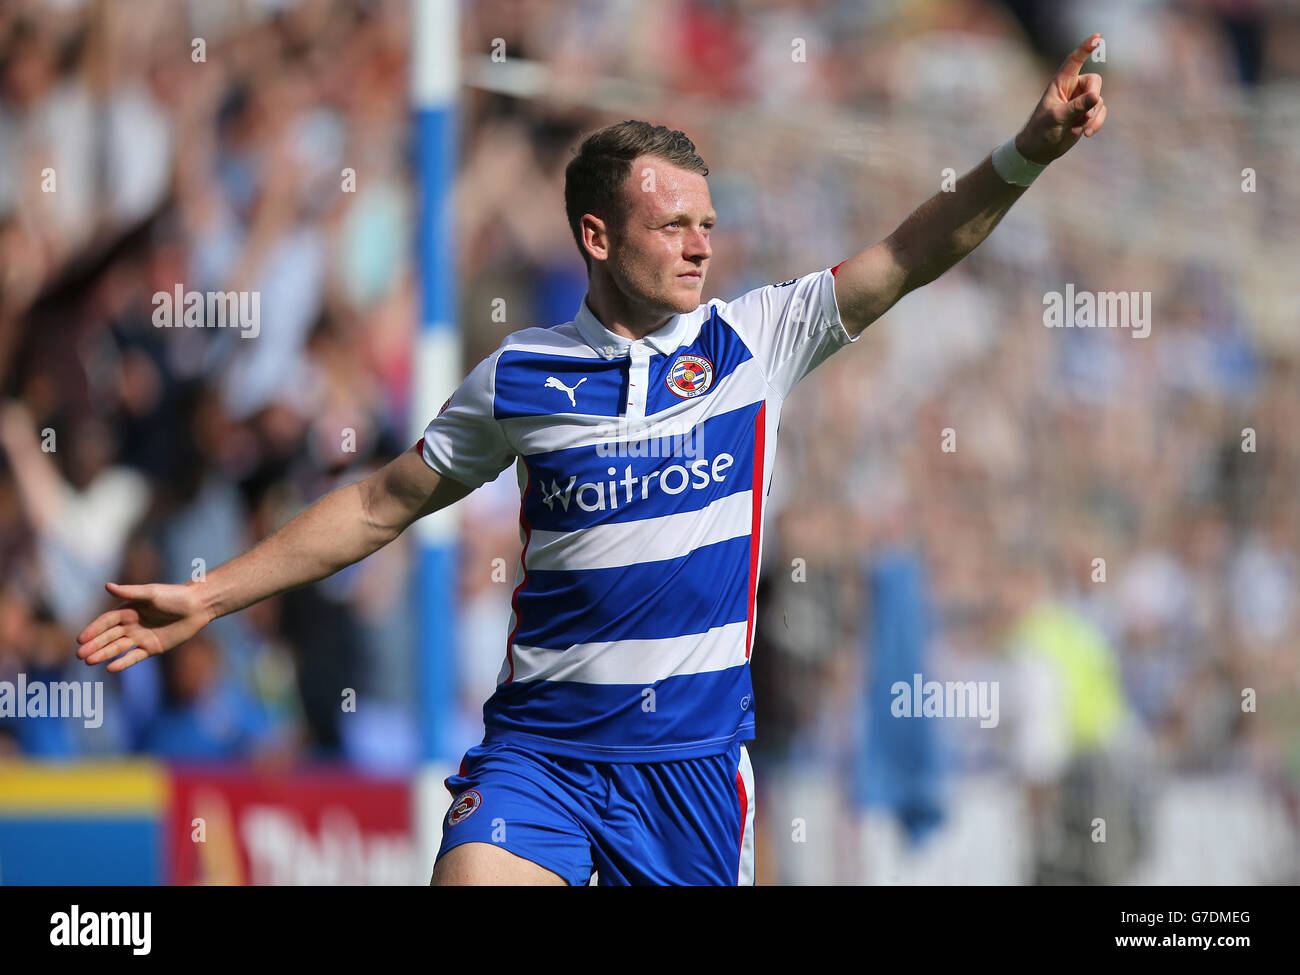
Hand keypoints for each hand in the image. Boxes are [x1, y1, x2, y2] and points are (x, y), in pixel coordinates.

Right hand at [76, 582, 211, 671]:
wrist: (197, 607)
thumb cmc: (174, 596)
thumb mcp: (151, 593)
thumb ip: (129, 591)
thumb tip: (107, 586)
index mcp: (129, 610)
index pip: (106, 622)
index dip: (93, 630)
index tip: (80, 639)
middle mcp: (132, 624)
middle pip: (108, 637)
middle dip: (94, 645)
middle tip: (79, 655)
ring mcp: (141, 637)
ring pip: (118, 648)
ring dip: (104, 655)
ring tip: (89, 662)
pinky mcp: (152, 648)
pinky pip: (134, 657)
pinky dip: (123, 662)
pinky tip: (110, 668)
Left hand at [1016, 33, 1107, 164]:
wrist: (1040, 150)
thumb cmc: (1041, 130)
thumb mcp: (1056, 117)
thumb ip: (1076, 106)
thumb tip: (1096, 96)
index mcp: (1060, 83)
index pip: (1074, 61)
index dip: (1085, 48)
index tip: (1097, 37)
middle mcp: (1072, 89)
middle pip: (1095, 82)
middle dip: (1093, 99)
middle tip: (1084, 116)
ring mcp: (1081, 101)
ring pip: (1099, 100)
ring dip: (1092, 116)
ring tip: (1077, 128)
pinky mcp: (1087, 113)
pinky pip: (1101, 112)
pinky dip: (1096, 122)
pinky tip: (1087, 133)